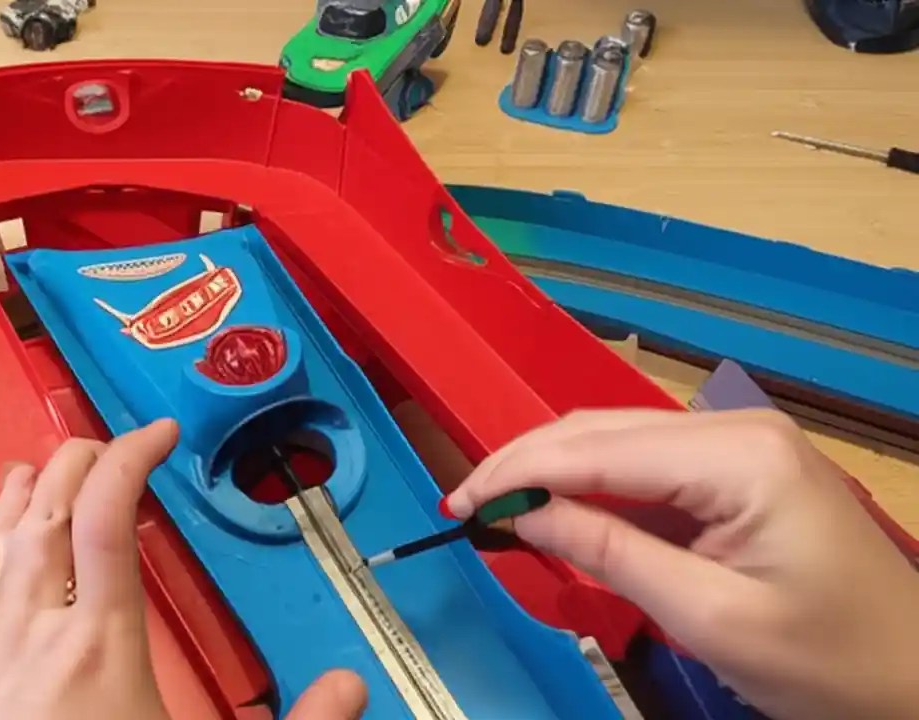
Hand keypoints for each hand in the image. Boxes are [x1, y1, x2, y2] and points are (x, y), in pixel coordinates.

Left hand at [0, 419, 367, 719]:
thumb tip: (351, 686)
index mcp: (101, 645)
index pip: (107, 520)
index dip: (129, 460)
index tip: (155, 433)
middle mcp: (34, 633)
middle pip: (49, 514)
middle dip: (77, 462)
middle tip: (106, 442)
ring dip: (23, 495)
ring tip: (38, 464)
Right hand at [443, 408, 918, 719]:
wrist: (916, 681)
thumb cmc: (826, 662)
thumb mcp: (708, 616)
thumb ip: (607, 552)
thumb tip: (521, 512)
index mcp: (737, 456)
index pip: (596, 447)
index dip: (517, 471)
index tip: (457, 505)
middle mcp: (735, 429)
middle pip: (600, 431)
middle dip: (526, 465)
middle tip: (464, 509)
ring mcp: (740, 444)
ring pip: (615, 442)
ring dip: (552, 473)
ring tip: (495, 511)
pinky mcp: (737, 469)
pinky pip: (645, 467)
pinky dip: (592, 489)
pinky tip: (555, 510)